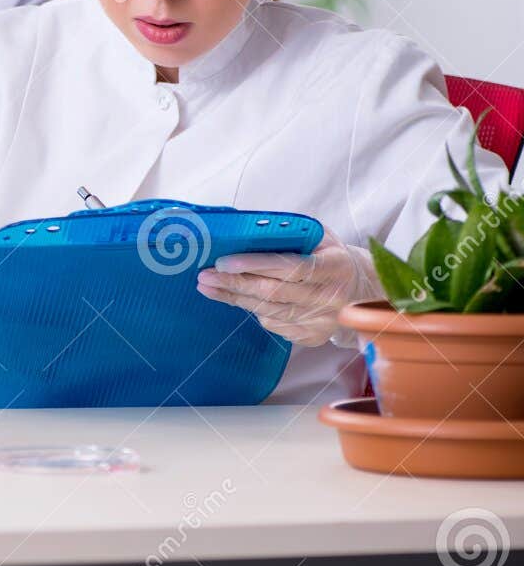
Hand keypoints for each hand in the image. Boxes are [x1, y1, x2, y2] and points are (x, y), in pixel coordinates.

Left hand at [196, 230, 379, 346]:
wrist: (363, 290)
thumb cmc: (330, 255)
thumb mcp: (319, 236)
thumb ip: (288, 233)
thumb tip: (244, 228)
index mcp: (336, 266)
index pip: (292, 267)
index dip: (255, 265)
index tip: (223, 262)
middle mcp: (331, 298)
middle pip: (274, 293)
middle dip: (234, 284)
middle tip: (204, 276)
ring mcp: (323, 321)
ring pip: (269, 311)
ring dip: (234, 298)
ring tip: (208, 286)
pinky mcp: (312, 337)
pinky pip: (273, 324)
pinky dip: (252, 310)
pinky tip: (235, 298)